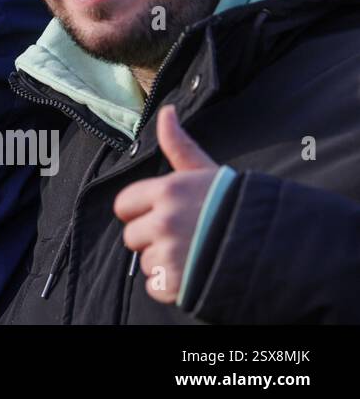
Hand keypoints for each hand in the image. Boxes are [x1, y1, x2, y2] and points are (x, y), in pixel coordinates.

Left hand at [113, 105, 218, 303]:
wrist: (274, 244)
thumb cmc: (236, 205)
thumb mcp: (205, 171)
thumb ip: (178, 144)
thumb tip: (165, 112)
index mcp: (166, 192)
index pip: (124, 205)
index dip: (140, 211)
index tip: (163, 214)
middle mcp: (164, 221)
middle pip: (132, 236)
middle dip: (153, 239)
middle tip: (185, 237)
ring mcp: (169, 254)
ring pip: (145, 262)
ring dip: (164, 264)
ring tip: (196, 254)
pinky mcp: (176, 284)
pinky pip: (154, 286)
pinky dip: (170, 286)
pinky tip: (193, 274)